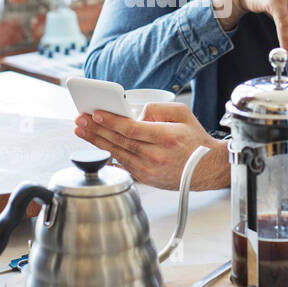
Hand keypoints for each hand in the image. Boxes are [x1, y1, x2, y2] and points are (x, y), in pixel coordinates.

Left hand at [72, 102, 228, 190]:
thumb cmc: (196, 140)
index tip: (96, 114)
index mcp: (166, 138)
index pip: (132, 129)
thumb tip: (137, 112)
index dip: (111, 121)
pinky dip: (108, 153)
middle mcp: (156, 156)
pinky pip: (122, 163)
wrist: (207, 168)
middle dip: (96, 129)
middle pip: (120, 141)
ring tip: (82, 130)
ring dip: (97, 141)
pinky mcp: (145, 178)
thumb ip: (158, 108)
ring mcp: (149, 170)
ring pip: (117, 153)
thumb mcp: (183, 114)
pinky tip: (96, 144)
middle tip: (80, 120)